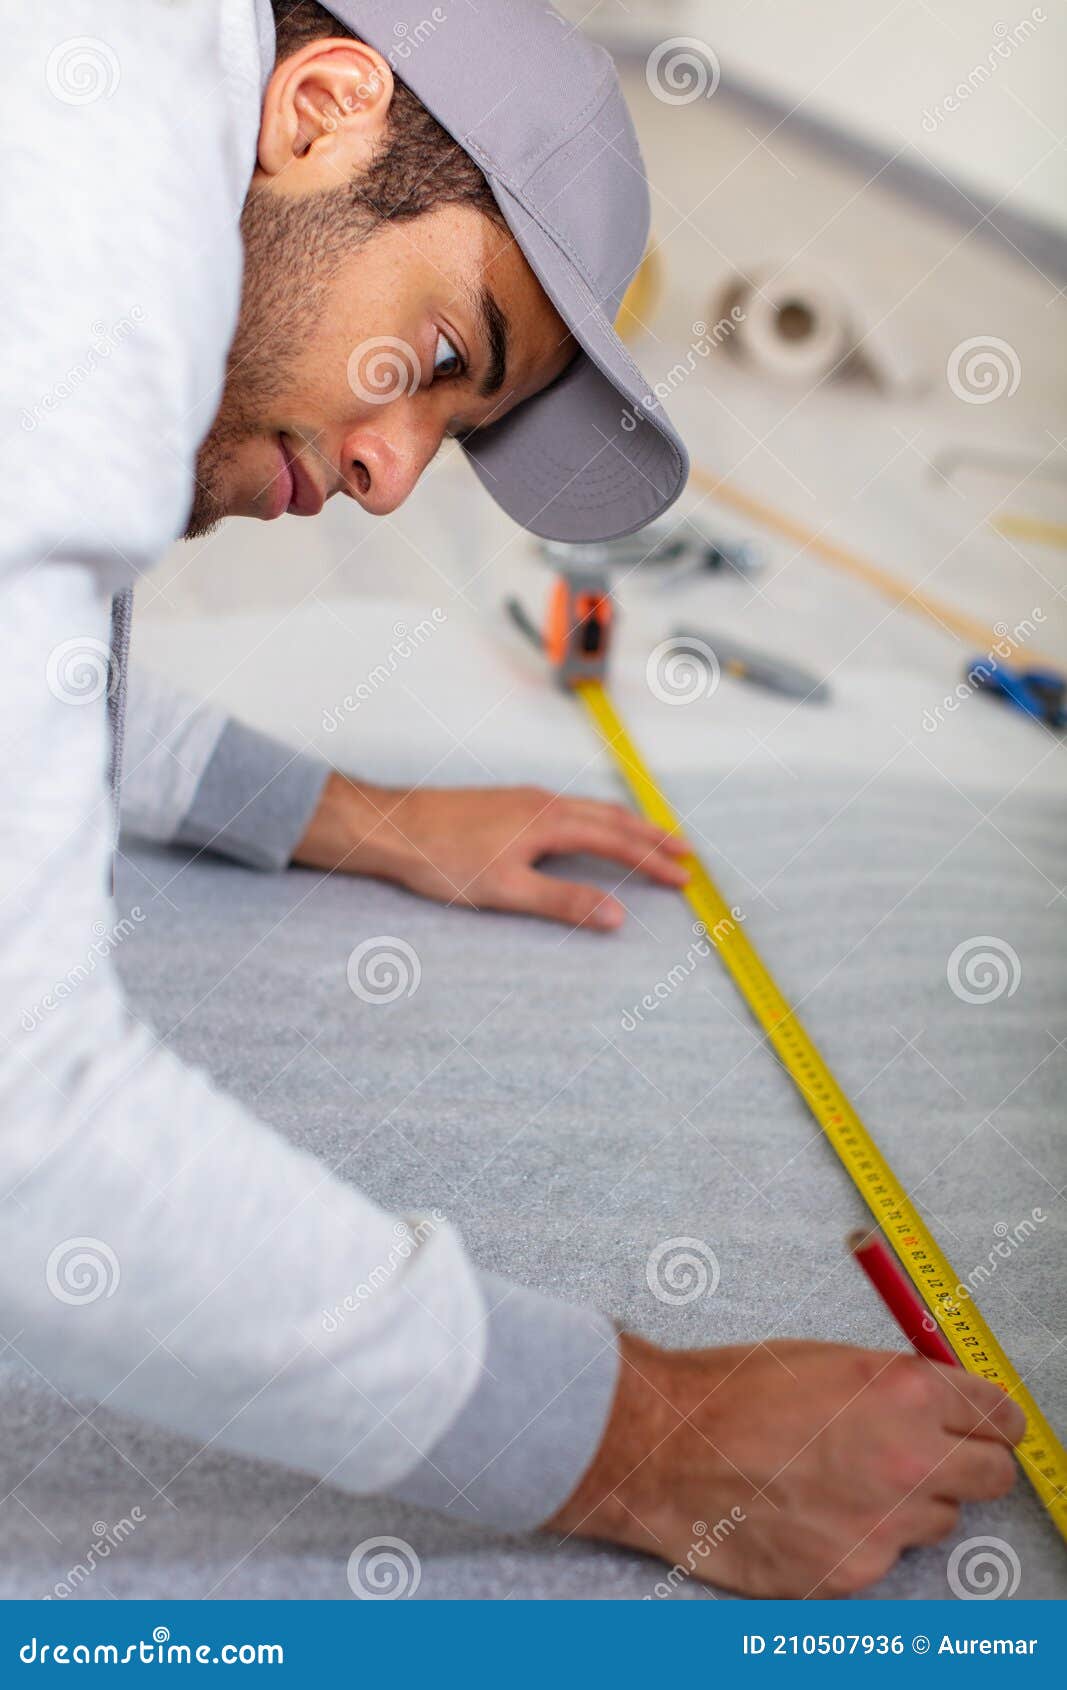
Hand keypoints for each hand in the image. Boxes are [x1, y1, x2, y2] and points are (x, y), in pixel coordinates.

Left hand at [293, 774, 688, 927]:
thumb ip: (563, 902)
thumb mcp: (506, 890)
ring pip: (590, 809)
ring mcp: (525, 799)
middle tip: (686, 853)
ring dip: (626, 825)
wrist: (391, 826)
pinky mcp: (508, 803)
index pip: (616, 841)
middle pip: (611, 817)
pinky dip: (596, 819)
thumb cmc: (442, 858)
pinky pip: (569, 806)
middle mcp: (544, 802)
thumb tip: (616, 915)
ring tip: (650, 838)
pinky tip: (588, 829)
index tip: (685, 877)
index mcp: (550, 822)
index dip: (652, 860)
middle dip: (651, 836)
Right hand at [547, 1334, 1023, 1596]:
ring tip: (840, 1481)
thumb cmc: (732, 1392)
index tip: (983, 1426)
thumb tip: (940, 1401)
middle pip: (992, 1477)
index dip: (990, 1420)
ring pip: (935, 1521)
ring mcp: (884, 1524)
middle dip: (968, 1464)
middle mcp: (910, 1459)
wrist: (666, 1448)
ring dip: (907, 1504)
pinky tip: (808, 1512)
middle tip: (929, 1457)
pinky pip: (882, 1556)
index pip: (1001, 1416)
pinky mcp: (854, 1573)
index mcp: (906, 1392)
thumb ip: (895, 1384)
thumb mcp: (827, 1359)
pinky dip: (857, 1538)